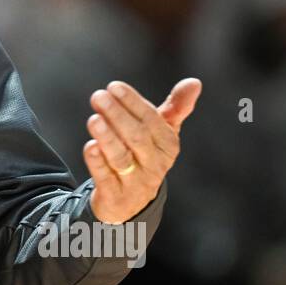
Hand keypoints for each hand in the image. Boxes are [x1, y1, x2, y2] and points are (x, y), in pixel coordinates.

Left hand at [84, 78, 201, 223]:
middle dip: (117, 115)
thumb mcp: (162, 134)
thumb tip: (195, 82)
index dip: (133, 103)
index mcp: (168, 146)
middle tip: (98, 96)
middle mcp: (154, 164)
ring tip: (93, 119)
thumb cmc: (146, 155)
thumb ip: (176, 108)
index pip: (152, 121)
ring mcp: (135, 182)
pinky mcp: (115, 196)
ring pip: (121, 158)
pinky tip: (90, 146)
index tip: (113, 86)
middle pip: (137, 138)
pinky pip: (106, 178)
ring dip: (107, 137)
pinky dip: (98, 162)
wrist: (131, 202)